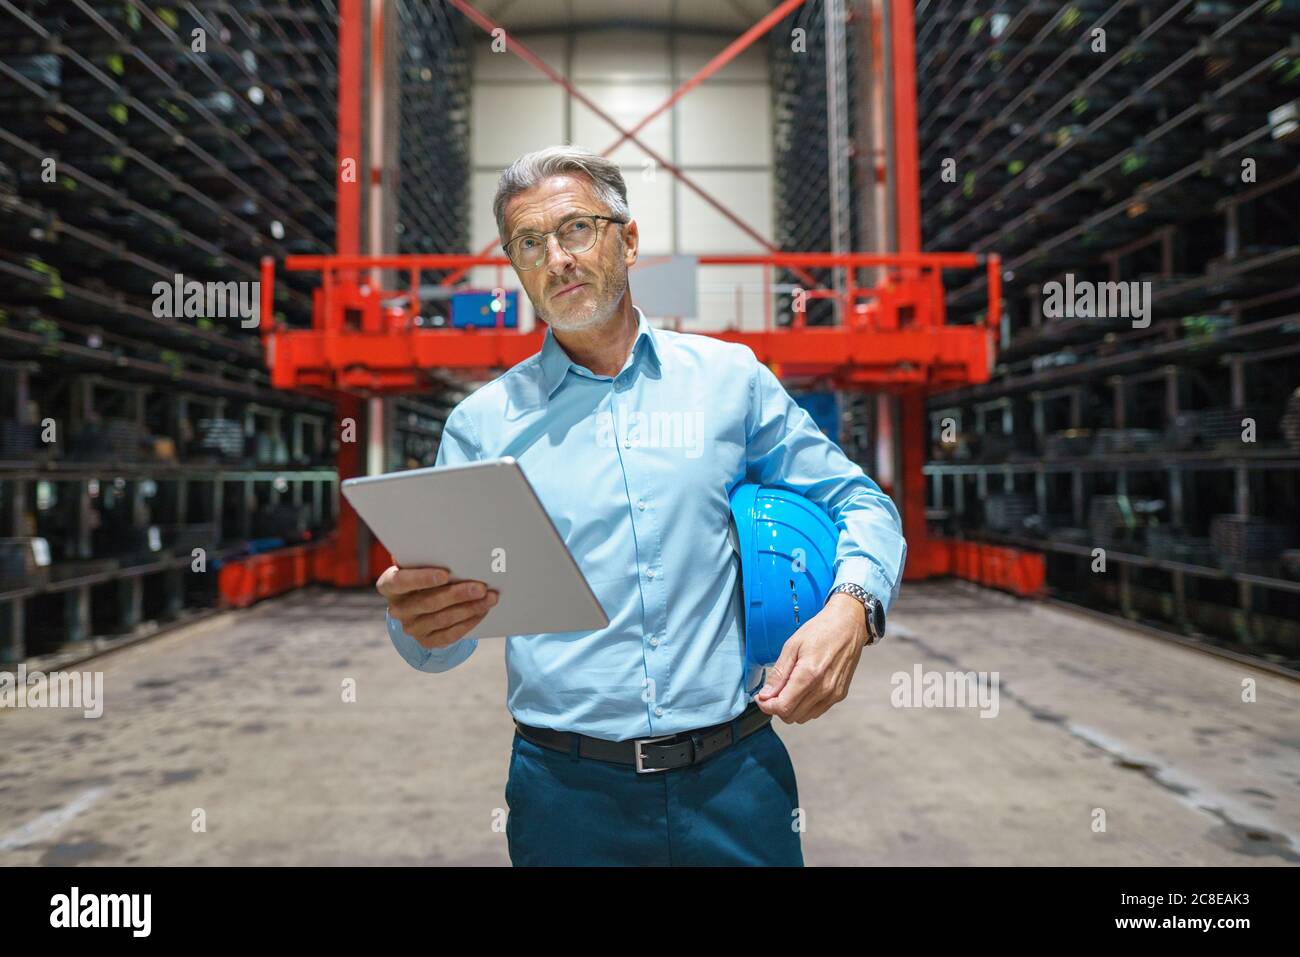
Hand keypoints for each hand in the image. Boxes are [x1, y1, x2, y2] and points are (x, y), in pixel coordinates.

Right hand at [376, 565, 498, 649]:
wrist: (423, 598)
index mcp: (389, 585)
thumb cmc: (425, 573)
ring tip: (489, 598)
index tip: (446, 574)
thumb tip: (459, 554)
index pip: (400, 582)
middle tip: (481, 587)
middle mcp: (397, 609)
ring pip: (442, 619)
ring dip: (469, 608)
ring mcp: (411, 628)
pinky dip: (468, 622)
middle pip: (428, 602)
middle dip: (458, 594)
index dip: (422, 579)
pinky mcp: (425, 641)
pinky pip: (449, 635)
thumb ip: (431, 559)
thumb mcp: (422, 564)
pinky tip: (481, 611)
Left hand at [754, 593, 866, 723]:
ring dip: (790, 709)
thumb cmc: (820, 631)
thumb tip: (766, 695)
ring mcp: (833, 693)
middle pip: (792, 716)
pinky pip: (816, 712)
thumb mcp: (792, 646)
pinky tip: (801, 690)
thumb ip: (778, 673)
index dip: (767, 706)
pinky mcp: (840, 695)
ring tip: (786, 689)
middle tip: (771, 692)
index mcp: (810, 674)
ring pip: (803, 717)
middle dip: (776, 707)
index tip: (761, 698)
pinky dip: (804, 707)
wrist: (848, 625)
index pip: (783, 706)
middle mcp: (824, 688)